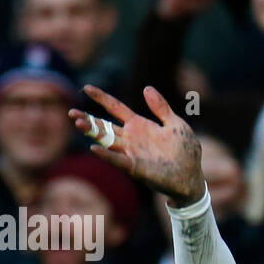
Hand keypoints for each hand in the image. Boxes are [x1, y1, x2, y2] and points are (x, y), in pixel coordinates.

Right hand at [70, 83, 204, 205]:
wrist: (192, 176)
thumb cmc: (185, 151)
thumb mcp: (175, 124)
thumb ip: (161, 108)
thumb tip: (147, 88)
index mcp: (140, 125)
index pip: (116, 108)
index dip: (102, 98)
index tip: (87, 87)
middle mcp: (132, 138)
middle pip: (104, 126)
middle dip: (88, 119)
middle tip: (71, 112)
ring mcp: (132, 152)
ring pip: (107, 141)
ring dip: (92, 133)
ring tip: (78, 123)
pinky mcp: (137, 167)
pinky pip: (118, 160)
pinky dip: (107, 154)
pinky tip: (95, 148)